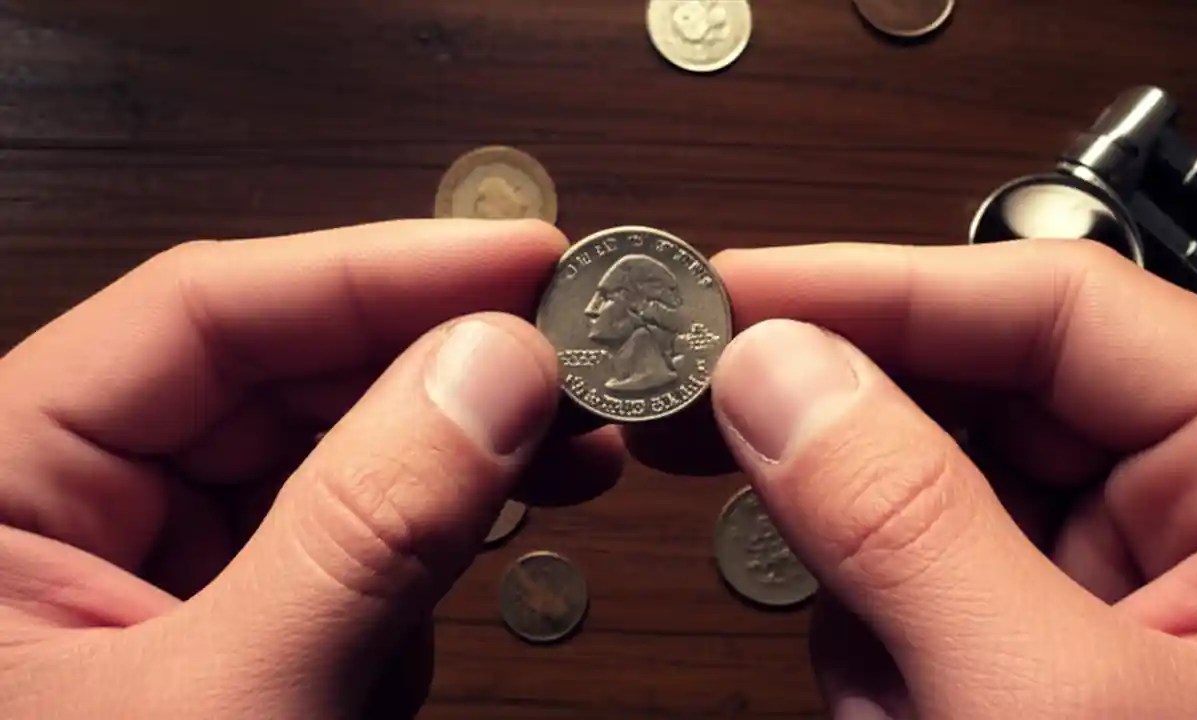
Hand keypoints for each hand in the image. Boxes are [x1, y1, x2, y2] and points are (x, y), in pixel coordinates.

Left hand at [0, 220, 619, 718]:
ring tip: (569, 436)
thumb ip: (360, 531)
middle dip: (437, 361)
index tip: (519, 262)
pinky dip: (428, 540)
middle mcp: (67, 510)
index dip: (377, 270)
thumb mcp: (231, 714)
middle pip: (281, 371)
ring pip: (326, 452)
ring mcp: (155, 570)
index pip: (203, 314)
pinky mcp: (229, 626)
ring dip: (453, 445)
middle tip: (571, 350)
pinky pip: (343, 540)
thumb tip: (488, 370)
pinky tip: (489, 533)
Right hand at [709, 240, 1196, 717]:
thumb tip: (778, 373)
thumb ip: (909, 528)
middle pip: (983, 402)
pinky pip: (938, 597)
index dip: (881, 288)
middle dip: (854, 459)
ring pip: (938, 509)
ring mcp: (1136, 593)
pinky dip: (888, 655)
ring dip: (870, 592)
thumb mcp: (1046, 700)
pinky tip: (901, 717)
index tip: (739, 294)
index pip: (1062, 309)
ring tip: (889, 695)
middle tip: (709, 424)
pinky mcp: (1070, 659)